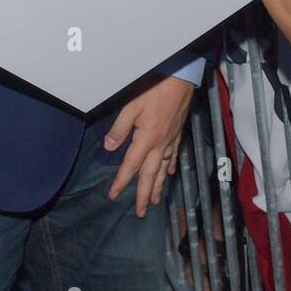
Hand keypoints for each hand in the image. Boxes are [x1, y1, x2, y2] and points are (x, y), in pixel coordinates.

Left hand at [103, 75, 195, 217]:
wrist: (181, 77)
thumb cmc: (155, 89)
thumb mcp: (131, 105)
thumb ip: (120, 128)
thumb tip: (109, 147)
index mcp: (147, 138)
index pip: (131, 165)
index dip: (121, 182)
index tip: (113, 195)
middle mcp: (160, 144)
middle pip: (150, 175)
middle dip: (143, 195)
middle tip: (140, 212)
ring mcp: (171, 139)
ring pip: (163, 169)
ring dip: (158, 186)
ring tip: (154, 201)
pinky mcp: (178, 132)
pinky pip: (173, 155)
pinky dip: (170, 167)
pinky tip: (169, 173)